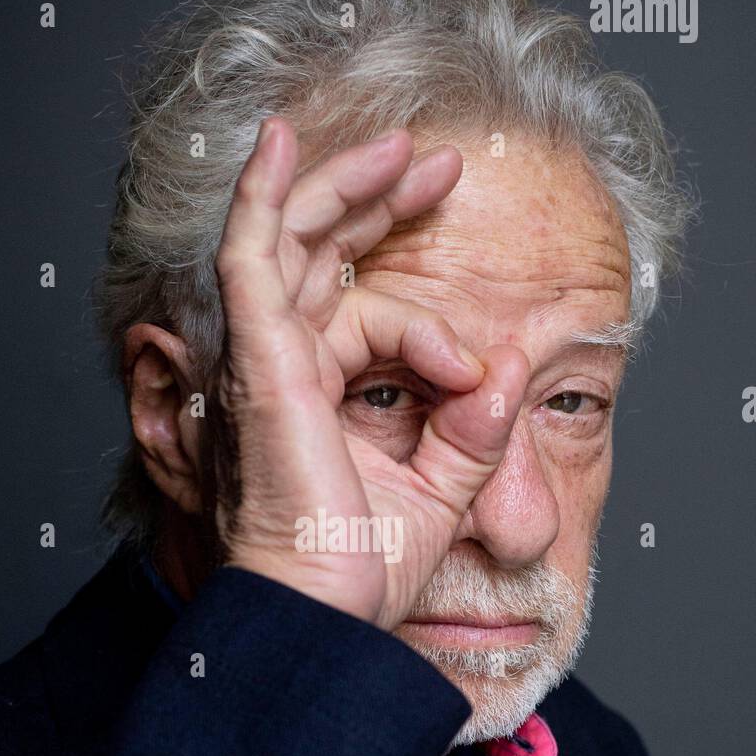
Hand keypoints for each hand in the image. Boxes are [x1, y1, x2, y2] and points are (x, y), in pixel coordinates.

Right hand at [212, 116, 528, 629]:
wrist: (322, 614)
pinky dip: (261, 196)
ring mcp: (264, 359)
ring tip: (405, 148)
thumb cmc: (358, 568)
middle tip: (441, 165)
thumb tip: (504, 372)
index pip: (362, 315)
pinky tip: (278, 141)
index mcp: (315, 395)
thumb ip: (471, 429)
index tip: (484, 357)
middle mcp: (280, 368)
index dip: (427, 313)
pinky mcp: (259, 359)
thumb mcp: (440, 489)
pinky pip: (251, 257)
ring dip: (345, 185)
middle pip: (321, 255)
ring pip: (293, 241)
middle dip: (379, 202)